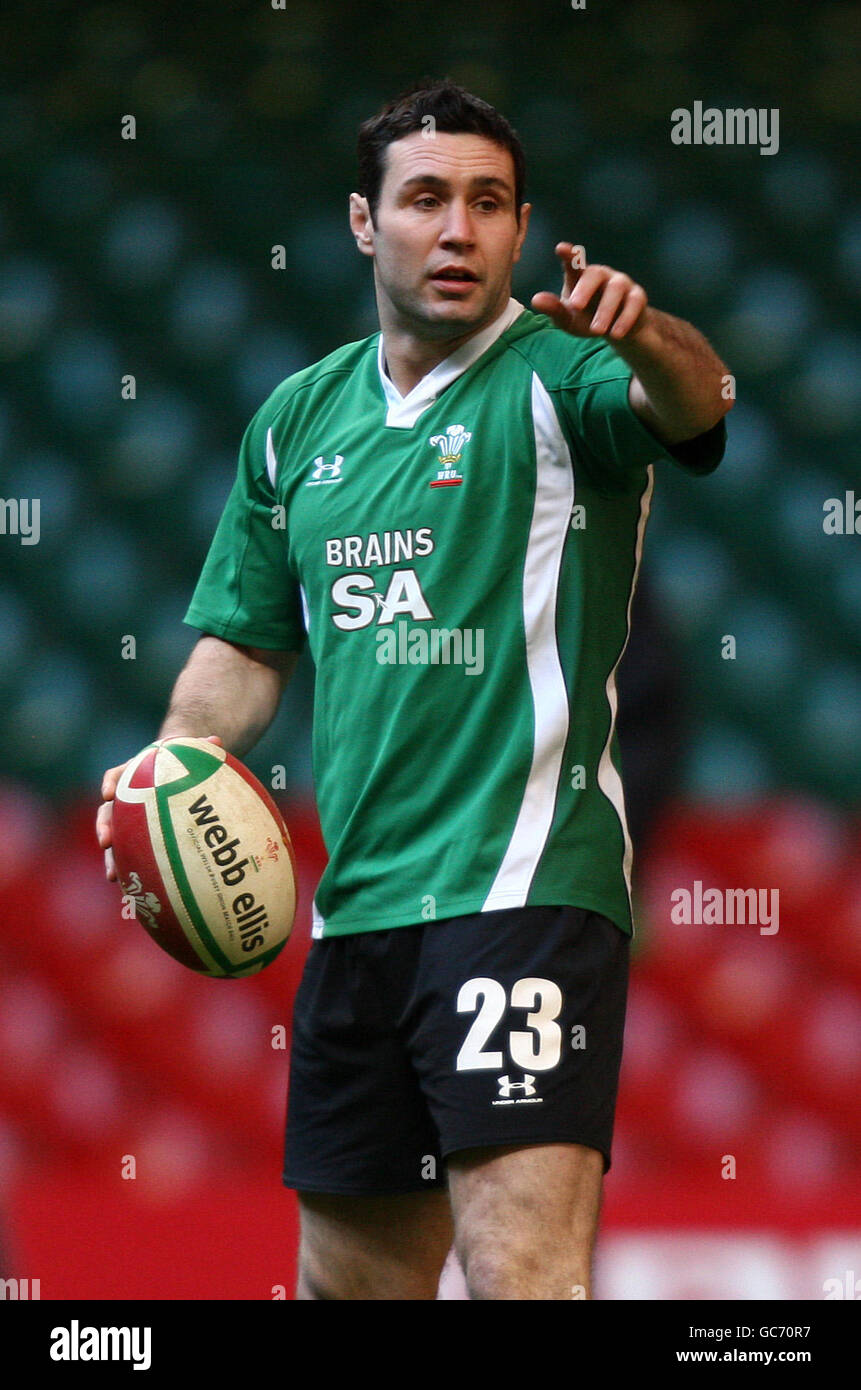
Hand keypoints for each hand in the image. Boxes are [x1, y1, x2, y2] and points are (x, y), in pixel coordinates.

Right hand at [96, 734, 223, 882]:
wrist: (178, 771)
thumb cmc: (183, 761)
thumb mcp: (190, 751)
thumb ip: (200, 748)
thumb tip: (216, 742)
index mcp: (134, 774)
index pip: (116, 775)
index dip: (111, 783)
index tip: (109, 792)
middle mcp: (126, 799)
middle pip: (108, 813)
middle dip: (105, 827)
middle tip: (106, 841)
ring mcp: (129, 820)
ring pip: (115, 840)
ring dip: (112, 857)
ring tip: (114, 876)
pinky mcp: (138, 838)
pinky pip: (132, 854)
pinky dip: (133, 870)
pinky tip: (138, 892)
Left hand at [531, 242, 647, 340]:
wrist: (617, 330)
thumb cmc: (586, 318)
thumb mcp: (568, 319)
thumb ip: (554, 309)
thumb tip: (536, 299)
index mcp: (581, 277)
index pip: (574, 263)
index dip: (568, 255)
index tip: (561, 248)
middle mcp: (601, 275)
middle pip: (594, 274)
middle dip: (585, 289)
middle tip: (575, 306)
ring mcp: (621, 284)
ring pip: (616, 289)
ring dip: (605, 310)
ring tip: (596, 331)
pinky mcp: (637, 297)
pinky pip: (633, 303)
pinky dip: (625, 319)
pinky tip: (615, 334)